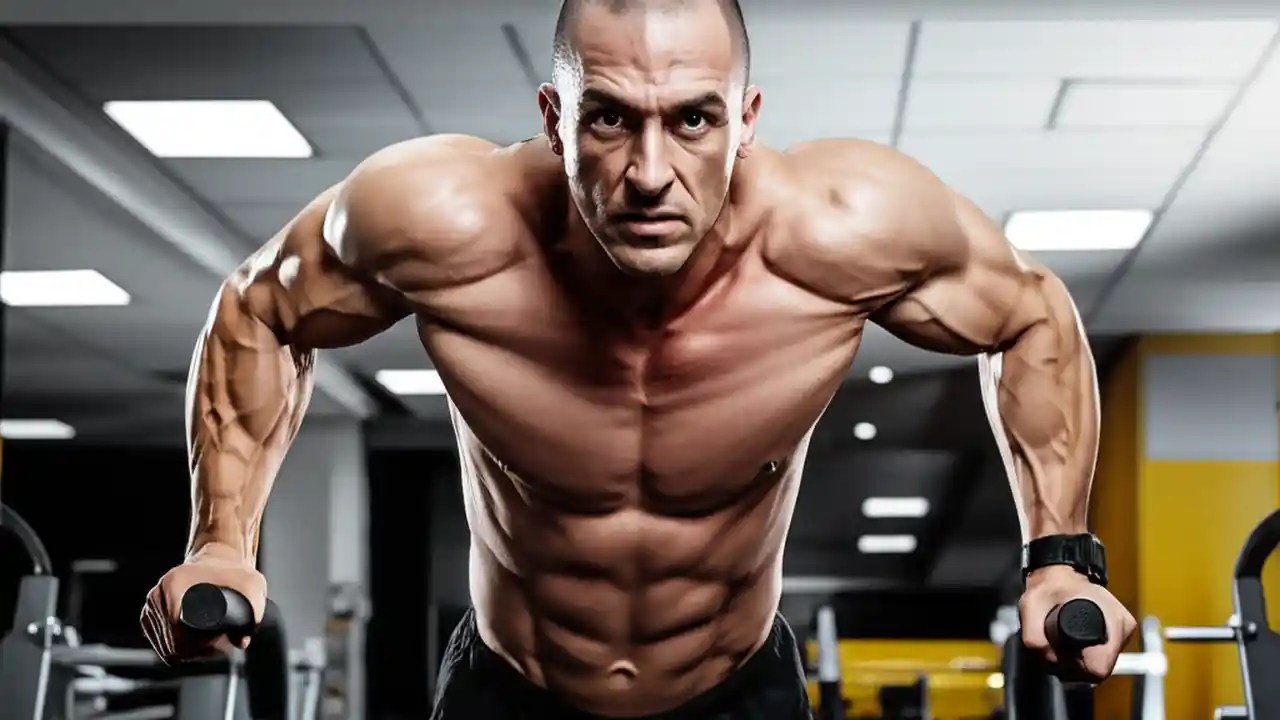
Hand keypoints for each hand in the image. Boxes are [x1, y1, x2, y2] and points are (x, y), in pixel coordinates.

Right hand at [141, 543, 266, 665]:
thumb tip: (241, 642)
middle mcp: (158, 595)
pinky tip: (192, 645)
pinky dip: (172, 648)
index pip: (178, 631)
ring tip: (207, 645)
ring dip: (183, 653)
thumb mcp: (251, 584)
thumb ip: (255, 610)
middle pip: (170, 642)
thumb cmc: (234, 571)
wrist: (220, 559)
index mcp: (174, 585)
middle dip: (193, 652)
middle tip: (216, 648)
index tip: (216, 643)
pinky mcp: (151, 614)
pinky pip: (158, 642)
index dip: (197, 646)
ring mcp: (153, 605)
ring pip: (163, 646)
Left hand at [1018, 565, 1136, 681]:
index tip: (1064, 651)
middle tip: (1062, 642)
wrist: (1062, 573)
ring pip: (1101, 665)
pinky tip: (1077, 639)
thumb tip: (1047, 658)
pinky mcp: (1121, 635)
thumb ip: (1033, 635)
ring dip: (1083, 658)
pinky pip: (1102, 657)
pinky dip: (1088, 653)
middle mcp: (1122, 626)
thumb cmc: (1050, 586)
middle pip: (1100, 668)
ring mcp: (1124, 631)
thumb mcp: (1031, 605)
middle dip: (1078, 662)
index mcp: (1111, 617)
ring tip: (1068, 637)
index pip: (1100, 667)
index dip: (1077, 665)